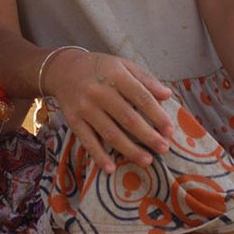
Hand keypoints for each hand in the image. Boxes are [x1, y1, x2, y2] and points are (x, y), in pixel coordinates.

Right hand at [45, 50, 173, 173]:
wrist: (64, 69)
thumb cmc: (100, 68)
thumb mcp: (124, 65)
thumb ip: (146, 80)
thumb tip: (167, 95)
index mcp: (116, 75)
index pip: (141, 97)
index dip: (157, 115)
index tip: (169, 130)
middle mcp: (99, 92)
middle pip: (128, 118)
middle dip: (148, 136)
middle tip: (163, 148)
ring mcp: (85, 107)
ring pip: (110, 133)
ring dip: (130, 150)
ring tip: (147, 160)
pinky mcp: (73, 120)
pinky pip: (87, 141)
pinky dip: (99, 156)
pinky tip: (111, 168)